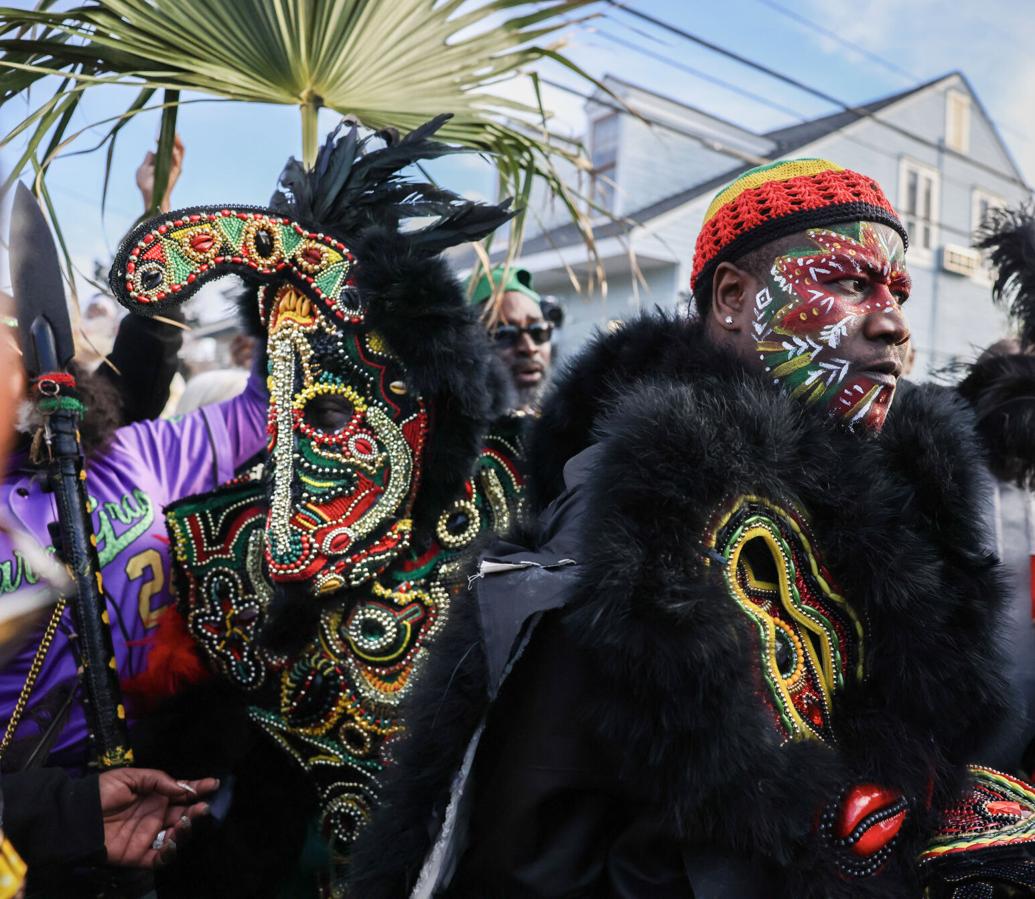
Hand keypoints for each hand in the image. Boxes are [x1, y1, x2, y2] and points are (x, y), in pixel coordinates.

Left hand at [99, 768, 216, 868]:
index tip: (213, 784)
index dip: (198, 788)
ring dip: (186, 829)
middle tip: (203, 807)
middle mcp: (156, 816)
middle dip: (197, 810)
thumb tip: (182, 787)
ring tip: (186, 821)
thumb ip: (157, 780)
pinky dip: (169, 853)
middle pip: (184, 814)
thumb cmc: (101, 793)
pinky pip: (160, 858)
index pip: (182, 793)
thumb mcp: (129, 777)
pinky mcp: (139, 855)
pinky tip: (172, 842)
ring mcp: (149, 836)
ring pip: (177, 835)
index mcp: (155, 796)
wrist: (76, 817)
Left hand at [136, 134, 184, 213]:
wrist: (150, 196)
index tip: (159, 130)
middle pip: (178, 147)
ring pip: (181, 152)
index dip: (166, 138)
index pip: (168, 147)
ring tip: (174, 134)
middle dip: (175, 138)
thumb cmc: (146, 184)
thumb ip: (148, 159)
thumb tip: (151, 150)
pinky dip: (175, 153)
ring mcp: (175, 168)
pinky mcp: (176, 172)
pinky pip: (178, 160)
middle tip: (171, 129)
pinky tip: (171, 147)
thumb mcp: (143, 168)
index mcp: (164, 162)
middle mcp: (172, 163)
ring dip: (177, 142)